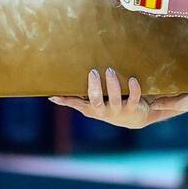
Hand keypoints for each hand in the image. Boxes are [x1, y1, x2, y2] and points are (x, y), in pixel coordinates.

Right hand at [48, 67, 182, 128]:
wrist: (135, 118)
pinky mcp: (133, 108)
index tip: (55, 94)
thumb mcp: (92, 105)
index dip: (66, 100)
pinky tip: (132, 79)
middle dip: (94, 87)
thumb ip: (76, 101)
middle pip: (96, 102)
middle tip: (93, 72)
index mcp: (92, 108)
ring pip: (115, 99)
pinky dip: (134, 88)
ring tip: (109, 70)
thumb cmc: (109, 106)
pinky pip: (134, 98)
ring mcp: (118, 110)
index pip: (77, 104)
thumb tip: (52, 97)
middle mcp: (104, 111)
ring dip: (112, 85)